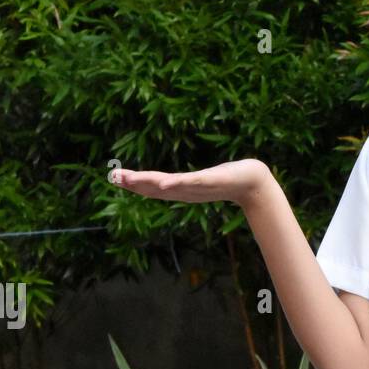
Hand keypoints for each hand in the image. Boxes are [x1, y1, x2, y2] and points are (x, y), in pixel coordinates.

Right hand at [111, 157, 271, 207]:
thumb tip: (172, 181)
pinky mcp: (213, 181)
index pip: (153, 186)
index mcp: (182, 189)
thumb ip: (186, 181)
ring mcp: (199, 187)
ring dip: (150, 183)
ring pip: (170, 186)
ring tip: (131, 180)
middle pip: (156, 187)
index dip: (134, 183)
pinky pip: (193, 182)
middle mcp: (187, 191)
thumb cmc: (229, 178)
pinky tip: (166, 183)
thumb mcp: (202, 179)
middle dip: (134, 183)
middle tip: (113, 178)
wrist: (254, 182)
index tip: (114, 177)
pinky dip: (179, 184)